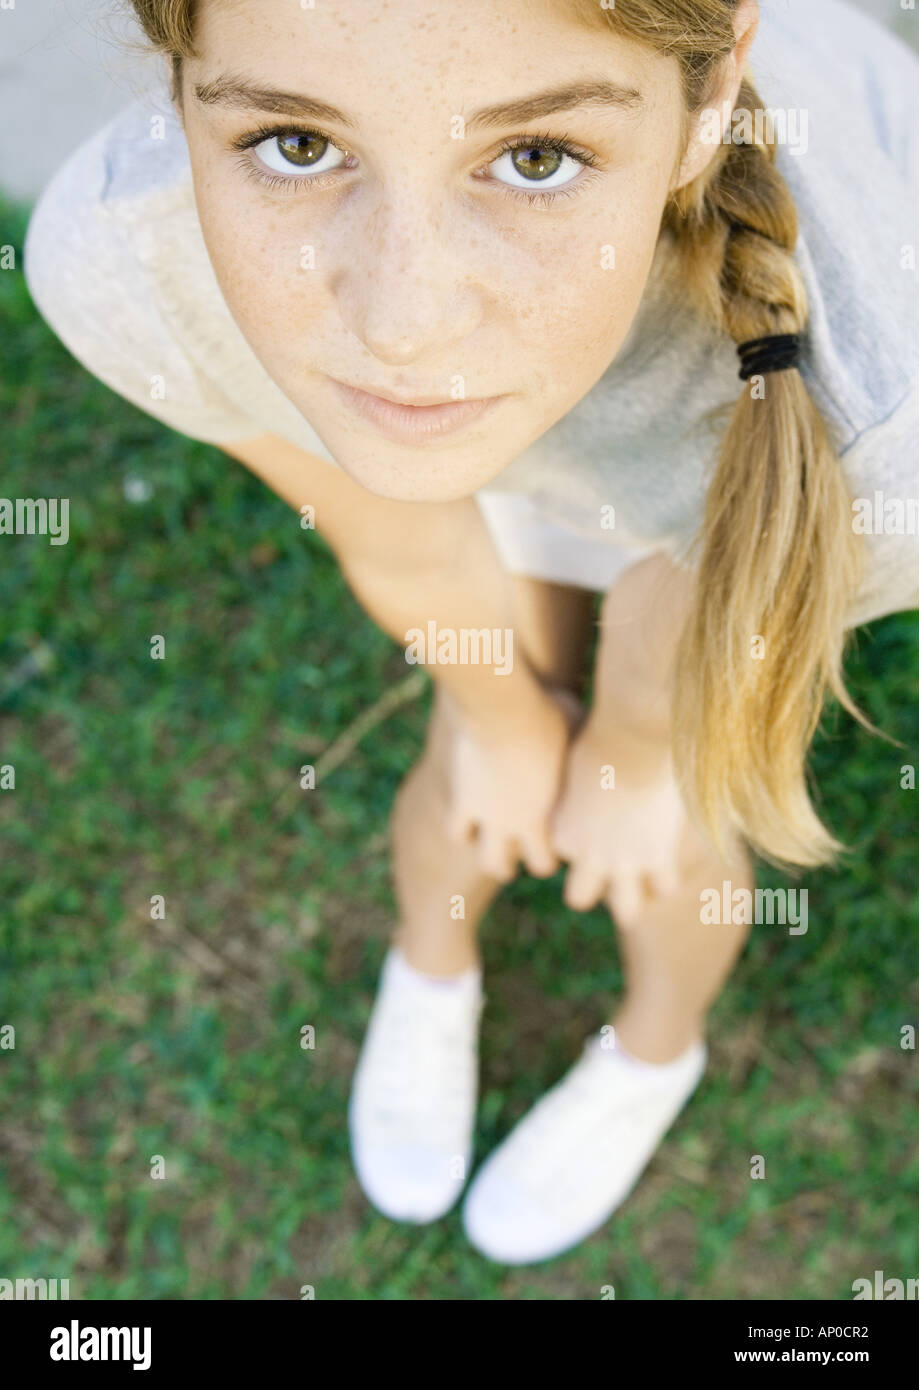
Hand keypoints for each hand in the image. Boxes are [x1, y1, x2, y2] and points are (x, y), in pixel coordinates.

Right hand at [440, 685, 581, 883]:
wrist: (503, 709)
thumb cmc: (548, 716)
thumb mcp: (576, 735)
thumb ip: (580, 755)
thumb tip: (599, 747)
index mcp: (546, 815)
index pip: (546, 859)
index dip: (550, 855)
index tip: (555, 843)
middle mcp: (514, 824)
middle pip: (507, 865)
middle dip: (512, 864)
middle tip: (520, 851)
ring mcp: (486, 815)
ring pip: (481, 857)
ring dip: (485, 852)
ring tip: (488, 843)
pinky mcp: (462, 799)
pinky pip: (456, 829)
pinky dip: (461, 827)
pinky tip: (468, 814)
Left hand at [550, 715, 688, 925]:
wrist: (631, 736)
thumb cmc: (601, 736)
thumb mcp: (578, 762)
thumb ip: (579, 782)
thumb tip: (582, 777)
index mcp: (563, 831)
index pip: (564, 854)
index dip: (579, 840)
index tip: (592, 821)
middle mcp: (587, 854)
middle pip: (579, 897)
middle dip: (592, 886)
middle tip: (610, 865)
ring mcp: (622, 862)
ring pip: (626, 911)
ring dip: (632, 900)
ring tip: (643, 881)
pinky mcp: (657, 857)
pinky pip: (666, 887)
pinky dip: (670, 877)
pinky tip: (672, 859)